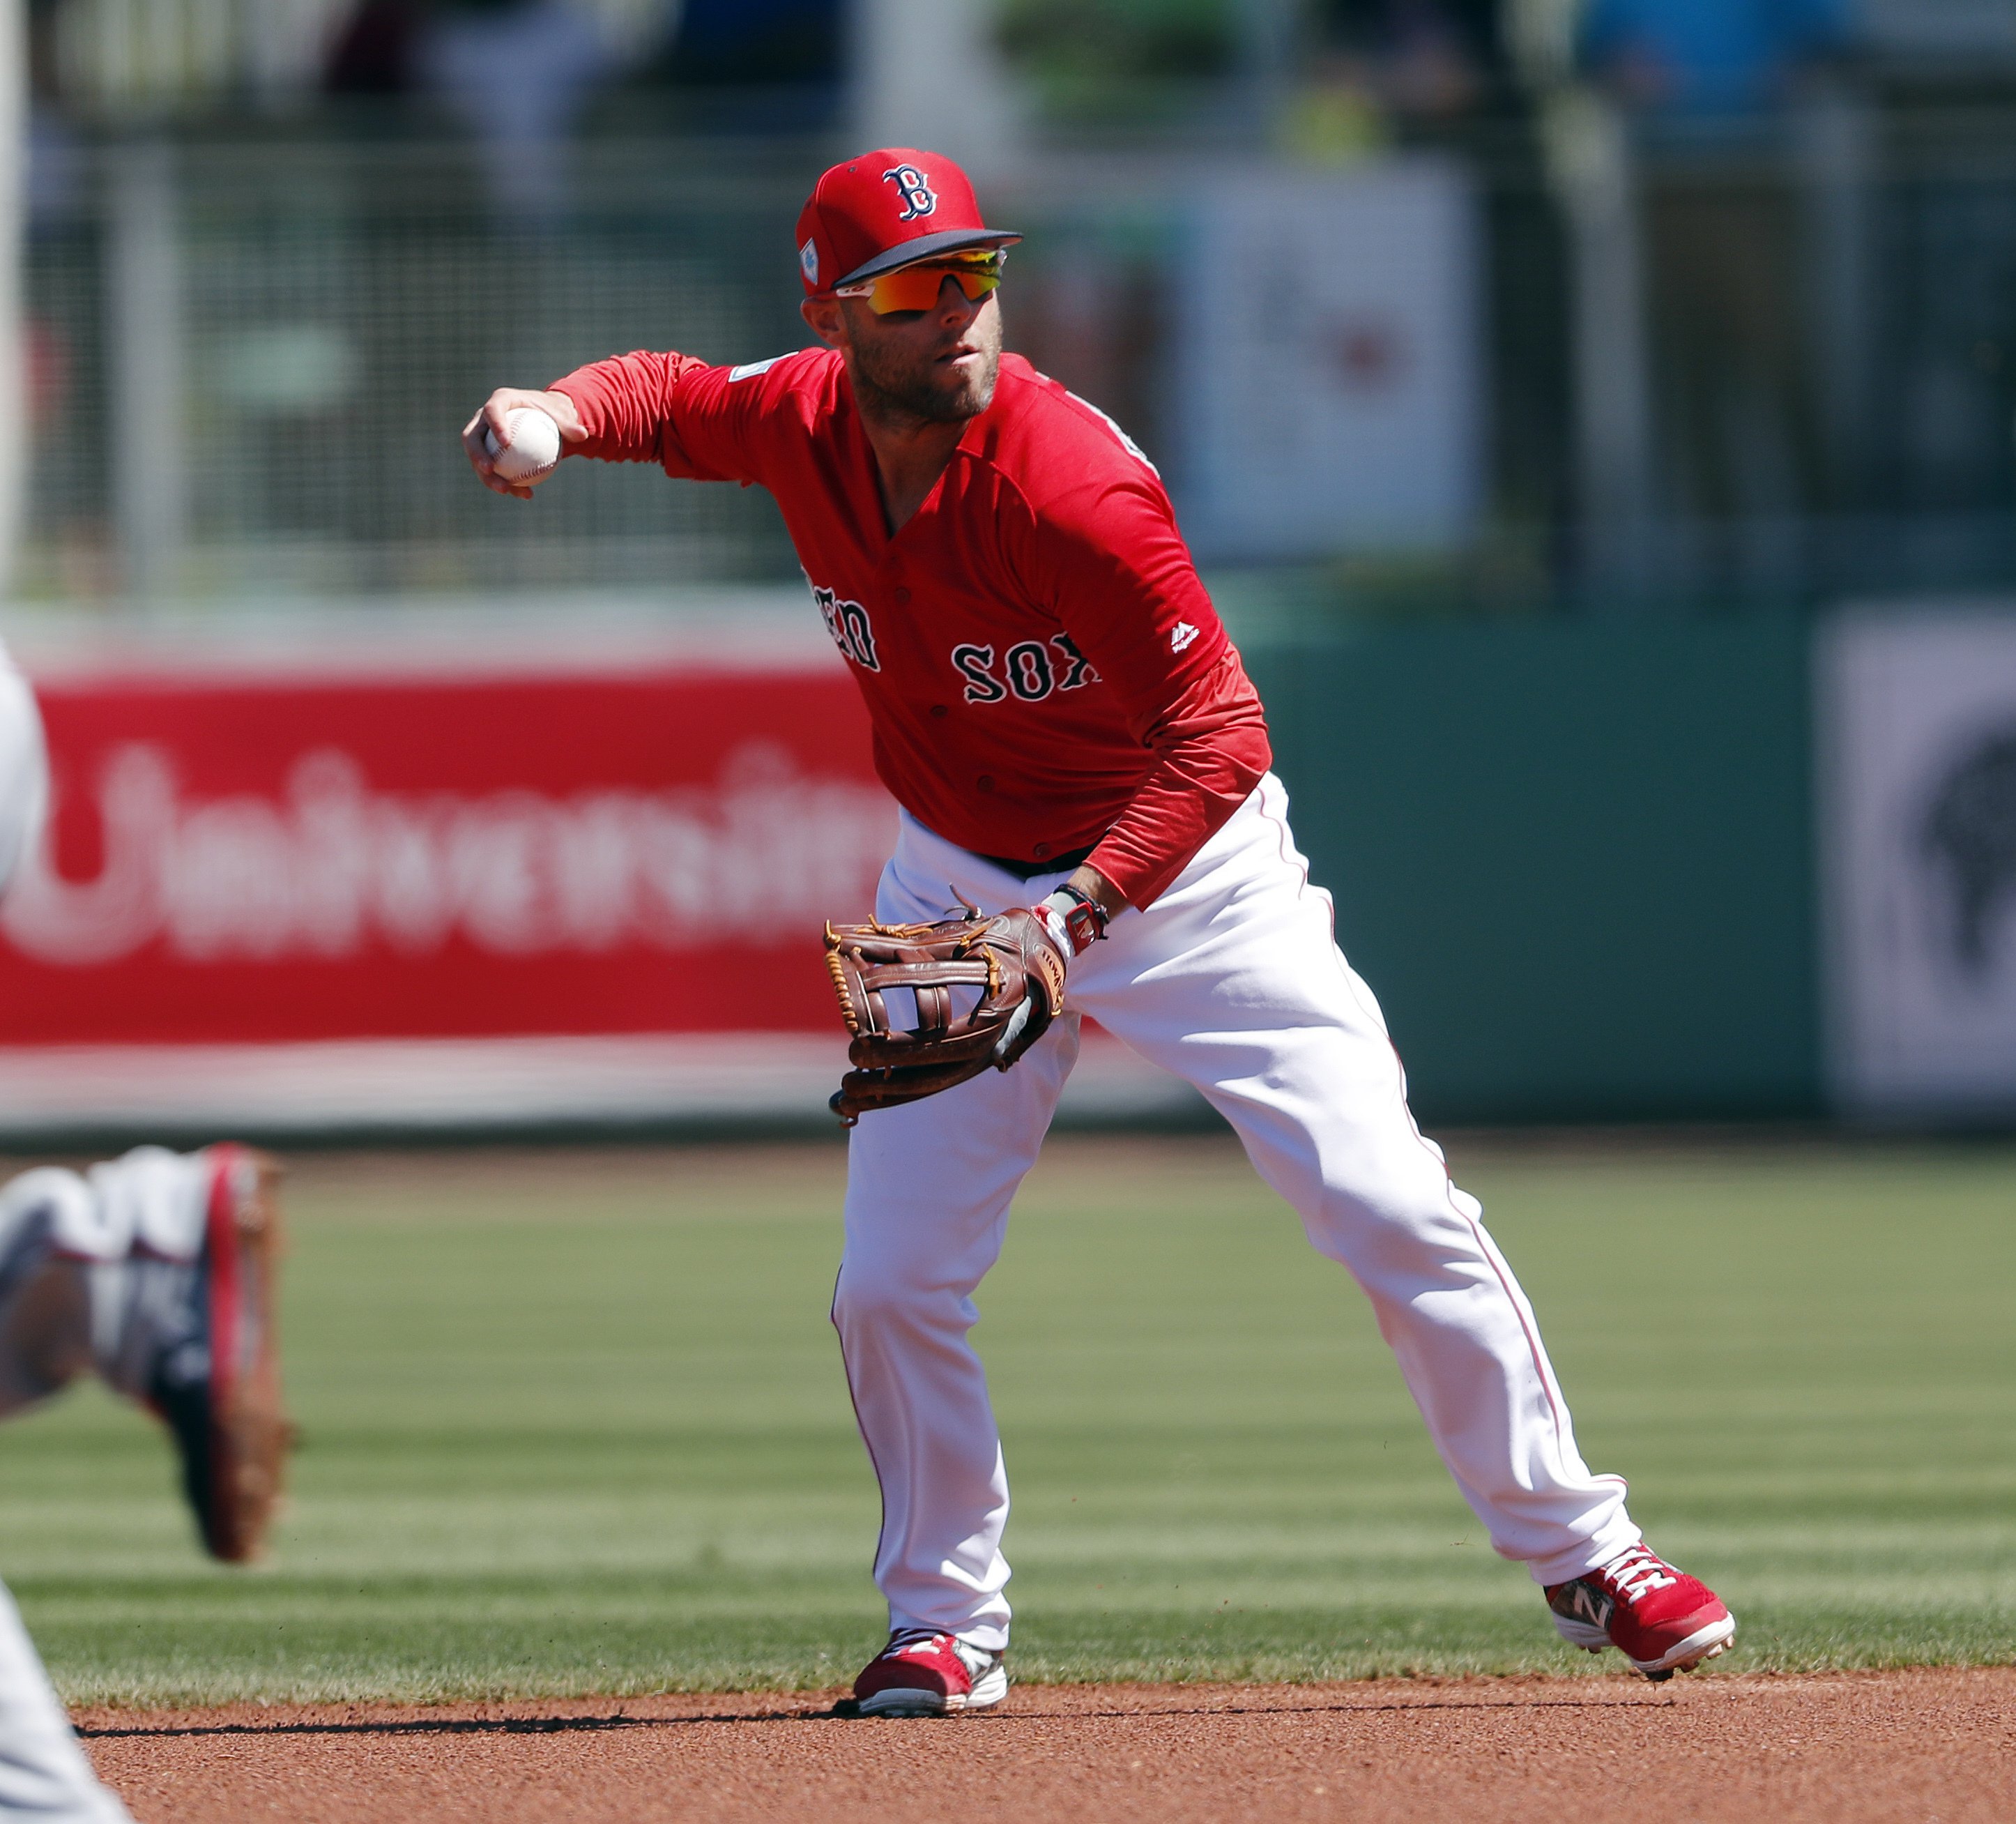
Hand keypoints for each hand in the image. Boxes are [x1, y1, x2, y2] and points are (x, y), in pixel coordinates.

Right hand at [460, 387, 588, 499]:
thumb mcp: (562, 416)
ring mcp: (482, 436)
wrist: (542, 418)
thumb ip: (570, 425)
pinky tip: (525, 494)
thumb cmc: (551, 413)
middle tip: (490, 469)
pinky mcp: (487, 452)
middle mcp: (484, 417)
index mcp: (500, 401)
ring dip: (487, 477)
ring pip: (477, 458)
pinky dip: (506, 483)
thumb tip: (583, 435)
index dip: (495, 425)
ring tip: (505, 490)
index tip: (506, 442)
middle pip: (471, 437)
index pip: (492, 411)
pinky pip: (492, 471)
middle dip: (477, 454)